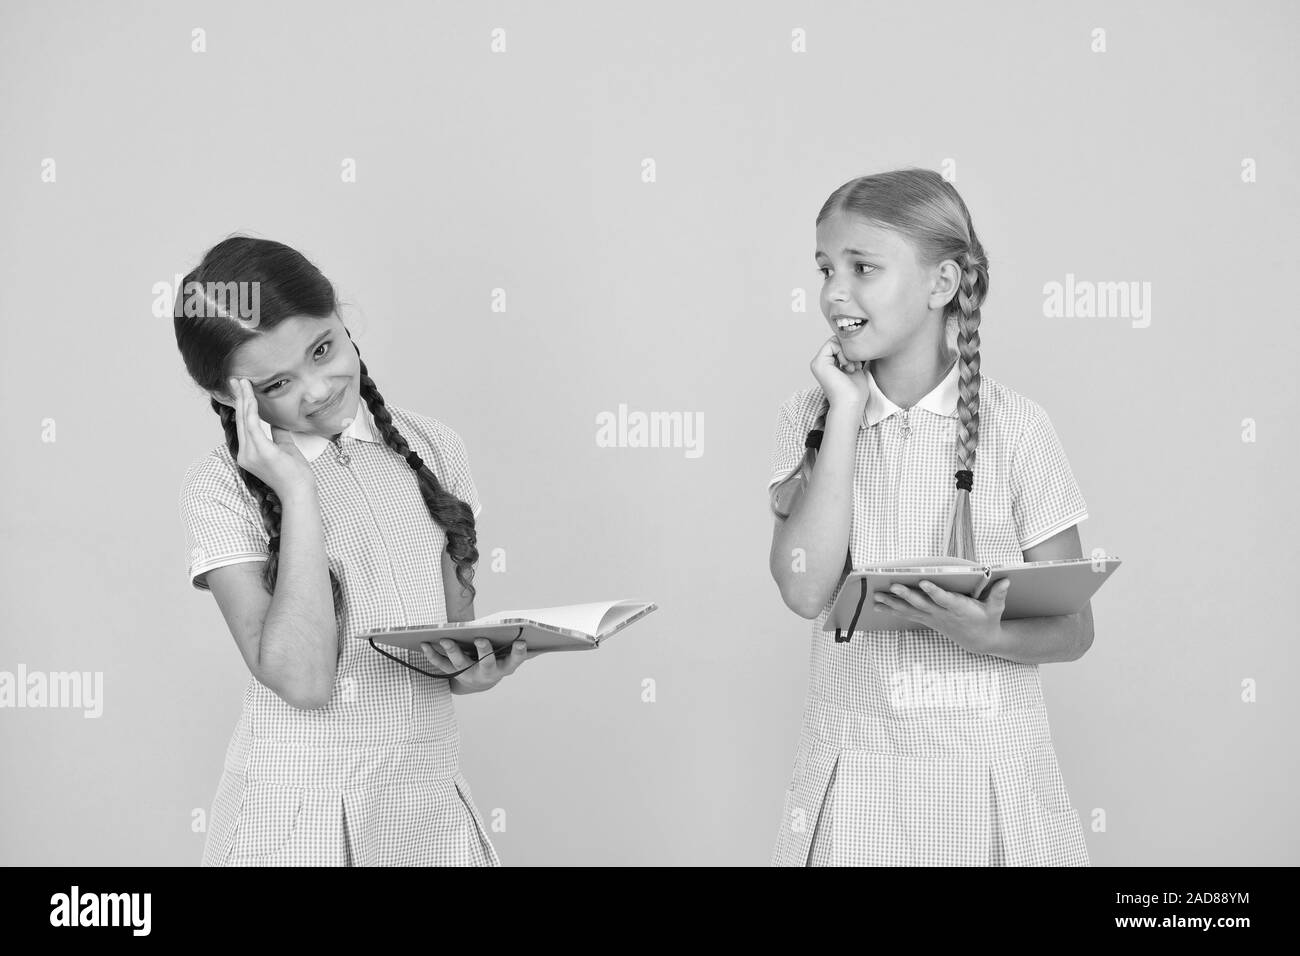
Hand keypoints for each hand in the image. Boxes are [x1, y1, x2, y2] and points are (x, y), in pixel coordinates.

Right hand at [229, 377, 314, 495]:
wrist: (300, 492)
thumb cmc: (294, 474)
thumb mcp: (285, 449)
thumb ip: (278, 435)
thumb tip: (277, 422)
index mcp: (249, 453)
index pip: (243, 425)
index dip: (241, 406)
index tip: (240, 389)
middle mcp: (245, 454)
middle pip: (240, 420)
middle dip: (238, 398)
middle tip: (236, 379)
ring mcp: (251, 454)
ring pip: (245, 420)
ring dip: (243, 399)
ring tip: (242, 382)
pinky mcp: (261, 452)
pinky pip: (253, 426)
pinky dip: (251, 410)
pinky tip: (250, 397)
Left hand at [419, 637, 529, 692]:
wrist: (478, 682)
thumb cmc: (498, 661)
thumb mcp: (512, 657)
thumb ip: (526, 649)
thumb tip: (547, 637)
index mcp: (504, 668)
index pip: (514, 662)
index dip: (518, 653)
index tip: (523, 642)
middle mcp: (486, 673)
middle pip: (486, 664)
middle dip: (484, 652)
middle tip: (481, 639)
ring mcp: (468, 674)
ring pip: (460, 664)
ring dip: (452, 651)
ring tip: (446, 638)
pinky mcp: (451, 673)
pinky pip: (440, 664)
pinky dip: (431, 655)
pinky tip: (424, 643)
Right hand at [810, 336, 870, 410]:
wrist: (851, 404)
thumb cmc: (855, 392)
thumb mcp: (854, 368)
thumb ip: (851, 356)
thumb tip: (856, 344)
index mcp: (827, 365)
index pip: (838, 345)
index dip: (850, 350)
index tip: (857, 365)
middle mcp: (820, 364)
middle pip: (836, 341)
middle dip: (849, 350)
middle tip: (855, 366)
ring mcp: (817, 363)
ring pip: (834, 341)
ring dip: (847, 352)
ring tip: (851, 367)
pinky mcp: (818, 363)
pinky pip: (831, 344)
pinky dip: (843, 352)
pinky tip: (846, 365)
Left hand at [873, 578, 1010, 654]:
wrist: (980, 642)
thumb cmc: (988, 620)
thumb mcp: (996, 608)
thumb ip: (998, 594)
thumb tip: (1007, 579)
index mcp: (959, 609)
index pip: (945, 599)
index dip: (934, 592)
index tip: (924, 582)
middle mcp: (943, 614)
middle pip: (922, 604)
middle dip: (906, 595)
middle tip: (892, 586)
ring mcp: (933, 618)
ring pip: (910, 610)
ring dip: (892, 604)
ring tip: (876, 597)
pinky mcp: (927, 620)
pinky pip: (907, 615)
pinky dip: (892, 610)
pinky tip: (876, 606)